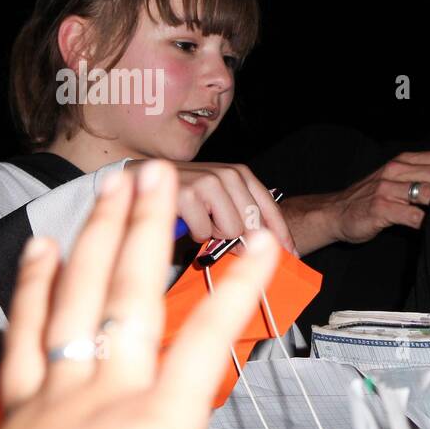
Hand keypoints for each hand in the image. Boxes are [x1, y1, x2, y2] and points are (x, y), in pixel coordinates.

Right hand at [133, 159, 295, 253]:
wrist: (136, 180)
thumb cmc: (182, 196)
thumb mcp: (217, 202)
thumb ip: (243, 217)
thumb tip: (269, 248)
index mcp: (239, 174)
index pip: (270, 207)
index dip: (282, 233)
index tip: (293, 254)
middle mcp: (226, 174)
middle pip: (254, 223)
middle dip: (242, 239)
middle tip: (219, 236)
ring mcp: (206, 182)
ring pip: (232, 230)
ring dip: (215, 235)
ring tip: (198, 222)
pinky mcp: (186, 194)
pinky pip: (205, 232)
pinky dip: (194, 234)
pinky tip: (184, 221)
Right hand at [283, 151, 429, 254]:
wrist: (335, 212)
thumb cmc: (371, 198)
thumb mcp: (395, 179)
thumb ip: (421, 176)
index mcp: (404, 161)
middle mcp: (397, 170)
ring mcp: (388, 189)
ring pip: (428, 192)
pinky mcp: (382, 208)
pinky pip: (413, 216)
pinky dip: (429, 223)